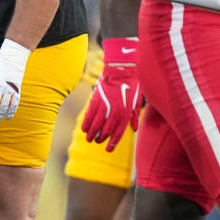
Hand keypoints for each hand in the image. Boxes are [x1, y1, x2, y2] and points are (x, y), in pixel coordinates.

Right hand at [82, 37, 142, 151]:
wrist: (121, 69)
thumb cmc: (131, 85)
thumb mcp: (136, 101)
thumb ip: (134, 116)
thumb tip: (133, 129)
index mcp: (125, 113)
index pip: (118, 132)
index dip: (112, 142)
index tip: (108, 149)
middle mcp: (114, 111)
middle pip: (105, 129)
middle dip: (101, 138)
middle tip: (96, 142)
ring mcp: (104, 105)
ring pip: (96, 123)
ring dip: (92, 133)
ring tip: (88, 138)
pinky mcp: (95, 99)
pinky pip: (89, 114)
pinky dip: (86, 122)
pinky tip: (84, 128)